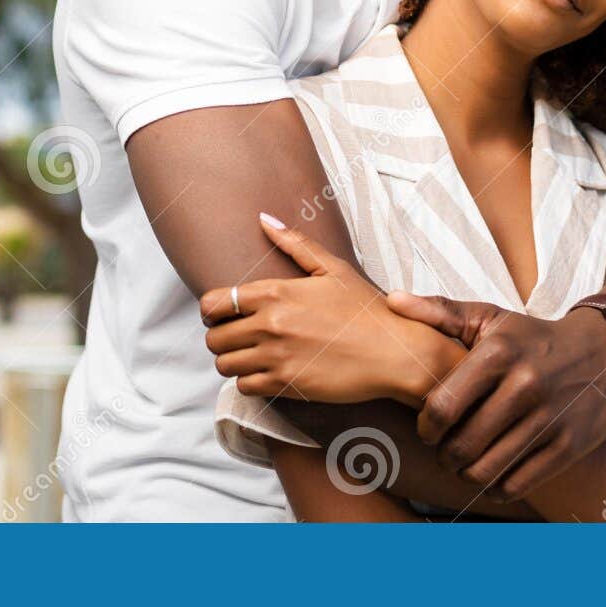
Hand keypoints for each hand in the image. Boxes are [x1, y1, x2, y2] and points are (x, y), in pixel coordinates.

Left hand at [201, 214, 458, 406]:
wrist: (394, 353)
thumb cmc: (365, 310)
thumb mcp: (332, 268)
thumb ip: (294, 244)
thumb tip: (264, 219)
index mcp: (275, 293)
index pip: (212, 304)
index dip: (211, 311)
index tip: (222, 315)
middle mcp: (270, 325)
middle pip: (214, 339)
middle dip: (221, 337)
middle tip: (240, 337)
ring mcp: (276, 358)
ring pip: (225, 365)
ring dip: (234, 361)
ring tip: (252, 355)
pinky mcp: (287, 385)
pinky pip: (245, 387)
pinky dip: (251, 381)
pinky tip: (268, 372)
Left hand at [386, 292, 605, 497]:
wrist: (601, 351)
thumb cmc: (530, 337)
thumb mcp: (488, 317)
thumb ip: (438, 311)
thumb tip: (392, 301)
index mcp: (498, 353)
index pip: (443, 407)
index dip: (426, 427)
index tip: (427, 428)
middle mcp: (525, 386)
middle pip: (462, 445)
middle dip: (443, 455)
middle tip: (443, 450)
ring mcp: (550, 418)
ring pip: (488, 470)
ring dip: (466, 474)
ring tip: (463, 464)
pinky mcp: (571, 445)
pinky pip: (519, 483)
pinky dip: (497, 487)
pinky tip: (492, 473)